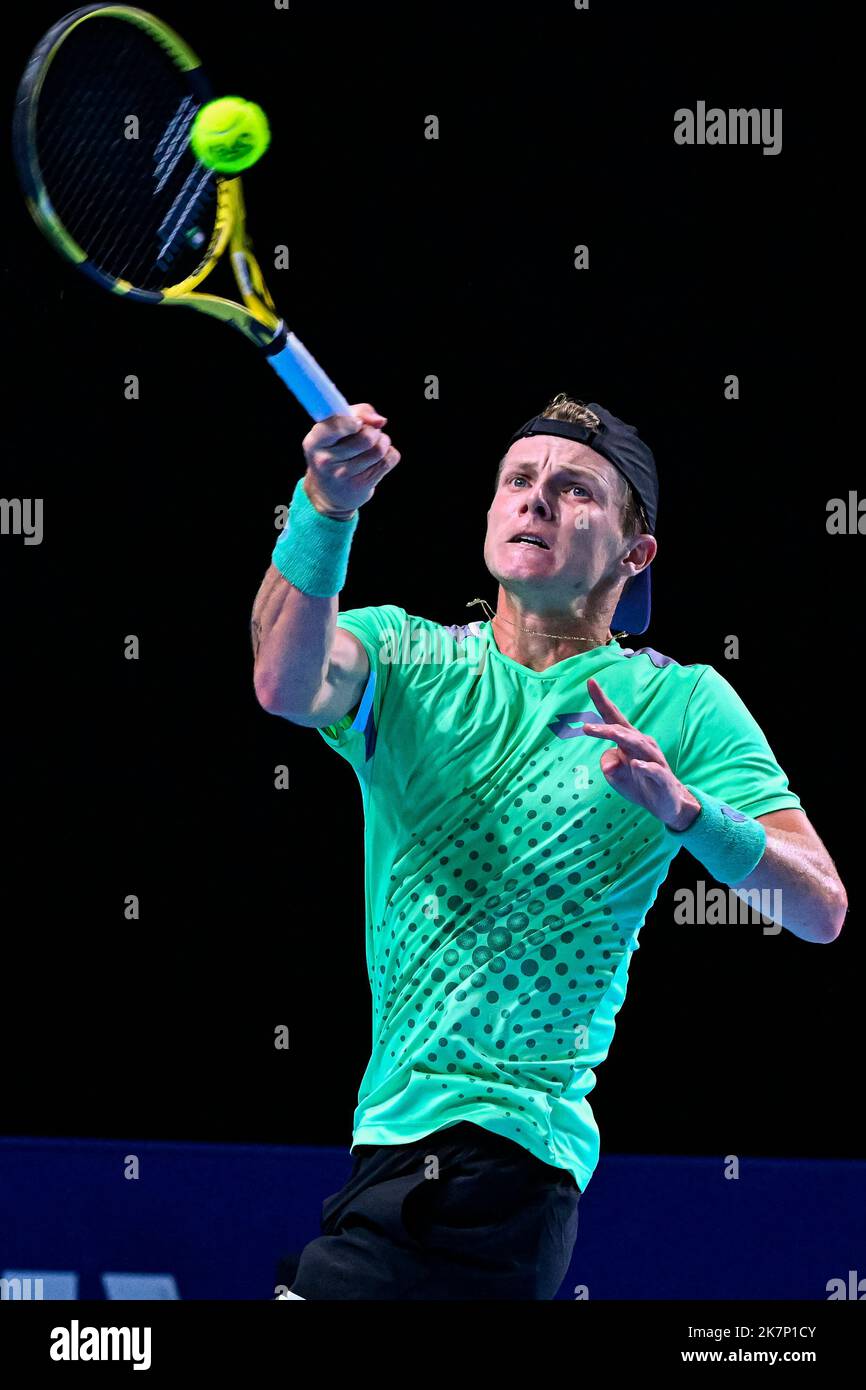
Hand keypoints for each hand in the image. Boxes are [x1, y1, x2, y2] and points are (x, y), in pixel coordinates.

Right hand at [302, 402, 399, 516]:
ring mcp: (343, 476)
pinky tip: (379, 457)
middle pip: (366, 437)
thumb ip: (357, 413)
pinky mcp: (361, 486)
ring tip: (375, 444)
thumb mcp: (334, 430)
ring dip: (383, 441)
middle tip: (368, 433)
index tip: (358, 423)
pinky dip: (389, 453)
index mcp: (313, 443)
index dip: (353, 420)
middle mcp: (325, 461)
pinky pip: (388, 460)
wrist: (329, 493)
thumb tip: (380, 421)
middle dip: (373, 430)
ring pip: (379, 449)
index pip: (335, 427)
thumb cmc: (334, 451)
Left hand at [581, 677, 700, 829]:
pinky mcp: (663, 777)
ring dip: (623, 739)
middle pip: (622, 731)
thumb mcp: (616, 776)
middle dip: (605, 728)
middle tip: (586, 728)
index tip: (590, 682)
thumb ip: (608, 763)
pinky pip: (654, 770)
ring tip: (609, 734)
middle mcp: (643, 745)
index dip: (602, 700)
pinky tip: (636, 765)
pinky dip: (645, 767)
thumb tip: (608, 760)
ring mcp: (654, 760)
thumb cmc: (639, 783)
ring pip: (639, 745)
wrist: (667, 804)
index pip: (613, 718)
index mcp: (629, 740)